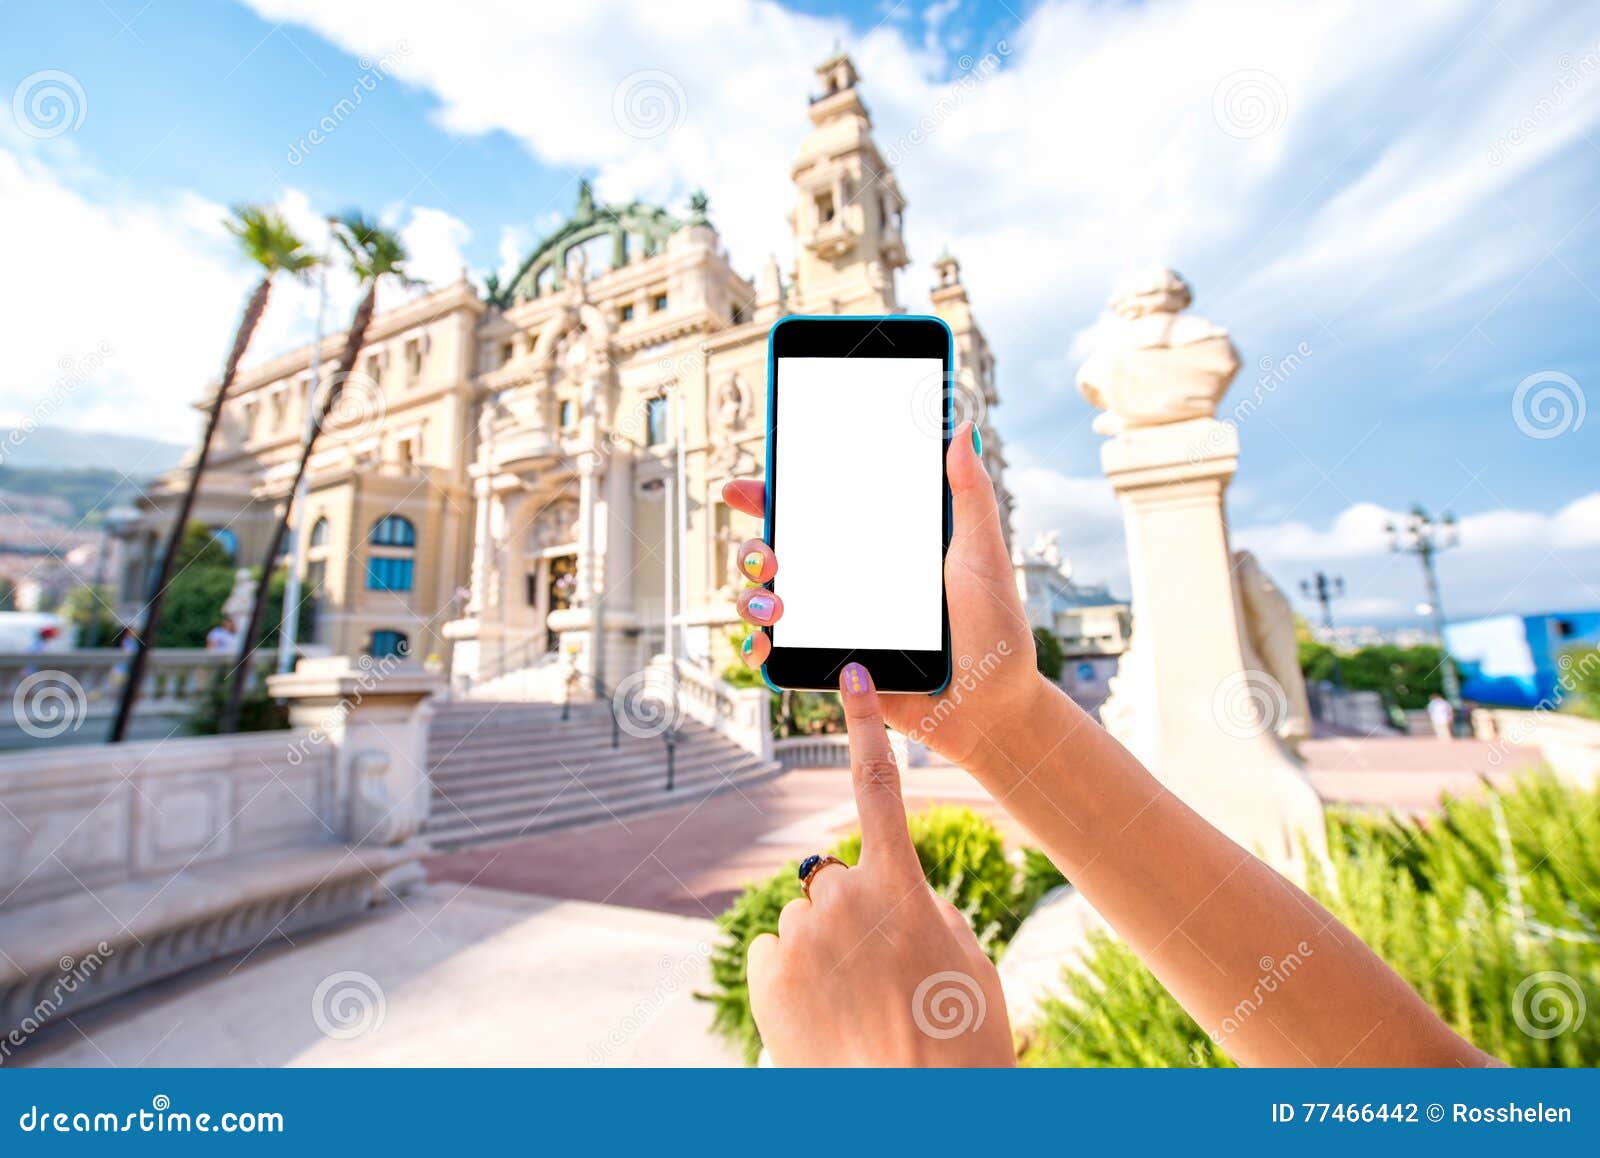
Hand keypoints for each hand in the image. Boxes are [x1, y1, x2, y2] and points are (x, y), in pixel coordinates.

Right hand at [723, 420, 1043, 770]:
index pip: (813, 513)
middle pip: (775, 554)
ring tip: (776, 604)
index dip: (772, 497)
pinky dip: (758, 647)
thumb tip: (965, 427)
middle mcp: (845, 583)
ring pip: (765, 601)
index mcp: (874, 549)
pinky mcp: (831, 669)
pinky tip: (765, 642)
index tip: (745, 488)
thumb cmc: (995, 630)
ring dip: (751, 597)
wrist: (994, 708)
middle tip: (769, 555)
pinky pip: (779, 656)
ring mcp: (832, 626)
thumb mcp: (983, 555)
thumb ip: (970, 494)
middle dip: (753, 549)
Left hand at [746, 663, 1014, 1066]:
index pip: (879, 787)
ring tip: (859, 1007)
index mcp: (902, 886)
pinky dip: (792, 977)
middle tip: (884, 972)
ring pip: (807, 920)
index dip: (866, 726)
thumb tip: (898, 901)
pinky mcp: (767, 976)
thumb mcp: (967, 962)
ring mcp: (800, 936)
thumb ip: (930, 909)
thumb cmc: (957, 1043)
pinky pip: (777, 953)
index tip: (853, 677)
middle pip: (836, 879)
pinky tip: (824, 1016)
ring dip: (826, 950)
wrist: (914, 1114)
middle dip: (853, 910)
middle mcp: (843, 899)